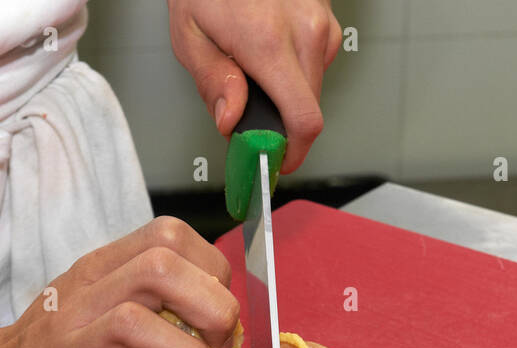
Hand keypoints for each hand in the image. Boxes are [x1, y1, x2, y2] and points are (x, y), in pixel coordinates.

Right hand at [0, 217, 239, 347]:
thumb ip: (145, 305)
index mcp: (94, 275)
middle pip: (160, 266)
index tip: (219, 317)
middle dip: (213, 307)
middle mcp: (80, 302)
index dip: (212, 272)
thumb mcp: (92, 316)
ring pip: (139, 323)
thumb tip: (218, 318)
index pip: (168, 237)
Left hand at [168, 0, 341, 172]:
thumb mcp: (190, 34)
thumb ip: (213, 83)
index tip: (275, 163)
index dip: (292, 153)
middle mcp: (305, 31)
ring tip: (253, 70)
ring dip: (286, 94)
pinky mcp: (327, 16)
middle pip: (309, 111)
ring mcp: (321, 21)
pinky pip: (317, 60)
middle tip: (248, 121)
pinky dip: (294, 69)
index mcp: (269, 43)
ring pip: (314, 87)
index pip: (303, 121)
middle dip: (280, 124)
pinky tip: (269, 50)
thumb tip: (231, 121)